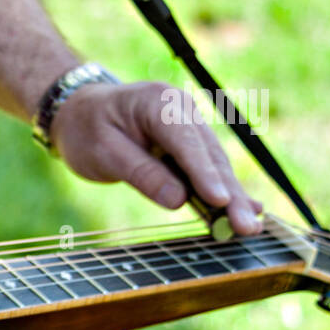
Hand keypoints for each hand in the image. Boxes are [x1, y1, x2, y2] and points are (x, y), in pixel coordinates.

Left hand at [48, 81, 263, 235]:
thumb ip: (141, 173)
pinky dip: (222, 191)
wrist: (79, 112)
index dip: (205, 174)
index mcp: (158, 103)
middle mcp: (181, 109)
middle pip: (209, 156)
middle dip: (229, 193)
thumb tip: (180, 199)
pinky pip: (206, 169)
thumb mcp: (103, 152)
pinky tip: (247, 211)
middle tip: (246, 226)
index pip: (186, 142)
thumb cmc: (86, 130)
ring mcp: (189, 124)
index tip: (221, 201)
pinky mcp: (188, 143)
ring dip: (233, 197)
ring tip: (250, 226)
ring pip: (214, 165)